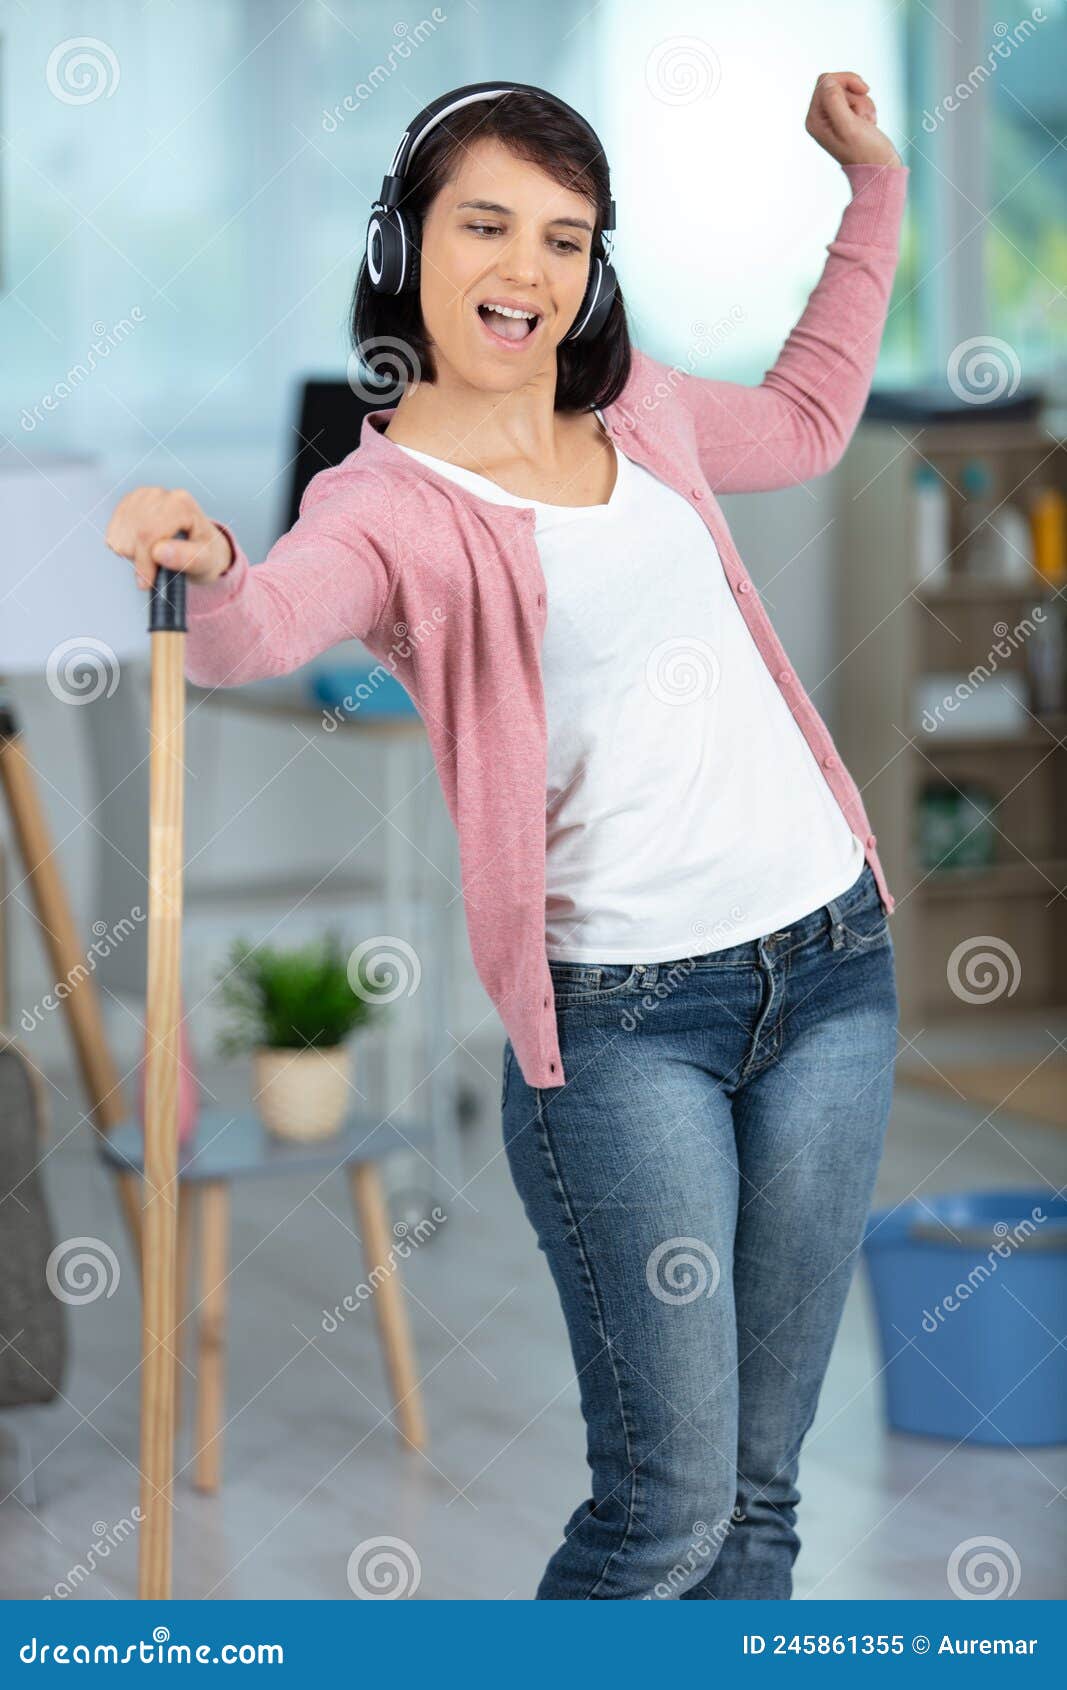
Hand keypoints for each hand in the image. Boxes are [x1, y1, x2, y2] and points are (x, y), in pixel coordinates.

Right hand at [105, 487, 233, 590]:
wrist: (199, 546)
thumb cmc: (204, 554)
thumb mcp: (205, 561)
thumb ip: (187, 558)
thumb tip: (159, 552)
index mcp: (181, 504)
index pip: (149, 532)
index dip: (144, 561)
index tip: (147, 582)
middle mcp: (160, 494)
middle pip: (134, 532)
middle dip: (139, 558)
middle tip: (151, 573)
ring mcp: (142, 496)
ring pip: (119, 532)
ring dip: (132, 552)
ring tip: (153, 556)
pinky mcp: (128, 503)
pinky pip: (113, 531)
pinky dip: (123, 546)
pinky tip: (142, 548)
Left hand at [805, 72, 901, 168]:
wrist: (880, 169)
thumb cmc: (865, 151)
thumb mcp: (849, 125)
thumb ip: (834, 101)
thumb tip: (828, 80)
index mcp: (814, 119)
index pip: (825, 80)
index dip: (846, 80)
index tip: (863, 90)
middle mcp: (820, 118)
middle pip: (837, 83)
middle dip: (855, 94)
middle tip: (863, 113)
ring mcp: (832, 119)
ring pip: (849, 91)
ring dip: (863, 103)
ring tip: (866, 122)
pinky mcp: (846, 120)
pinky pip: (857, 100)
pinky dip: (867, 107)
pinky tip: (869, 124)